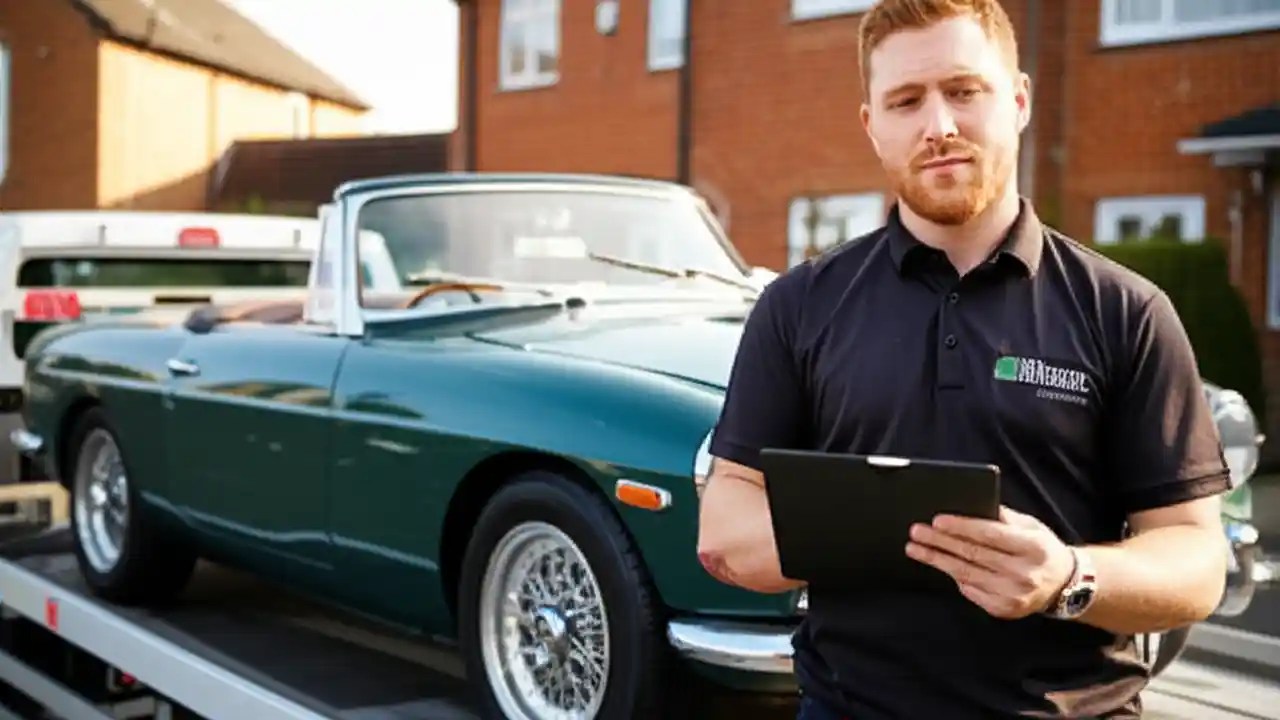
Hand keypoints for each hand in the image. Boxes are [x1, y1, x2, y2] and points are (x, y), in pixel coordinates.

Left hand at [905, 505, 1075, 619]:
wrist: (1065, 585)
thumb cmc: (1042, 550)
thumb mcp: (1031, 526)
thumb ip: (1004, 517)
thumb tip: (972, 505)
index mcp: (1031, 547)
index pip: (990, 535)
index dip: (961, 527)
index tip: (936, 520)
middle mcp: (1023, 573)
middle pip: (973, 554)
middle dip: (940, 542)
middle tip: (916, 532)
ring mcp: (1013, 595)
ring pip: (966, 574)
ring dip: (937, 560)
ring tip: (915, 548)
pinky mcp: (1004, 610)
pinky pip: (970, 591)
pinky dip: (953, 577)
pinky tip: (938, 564)